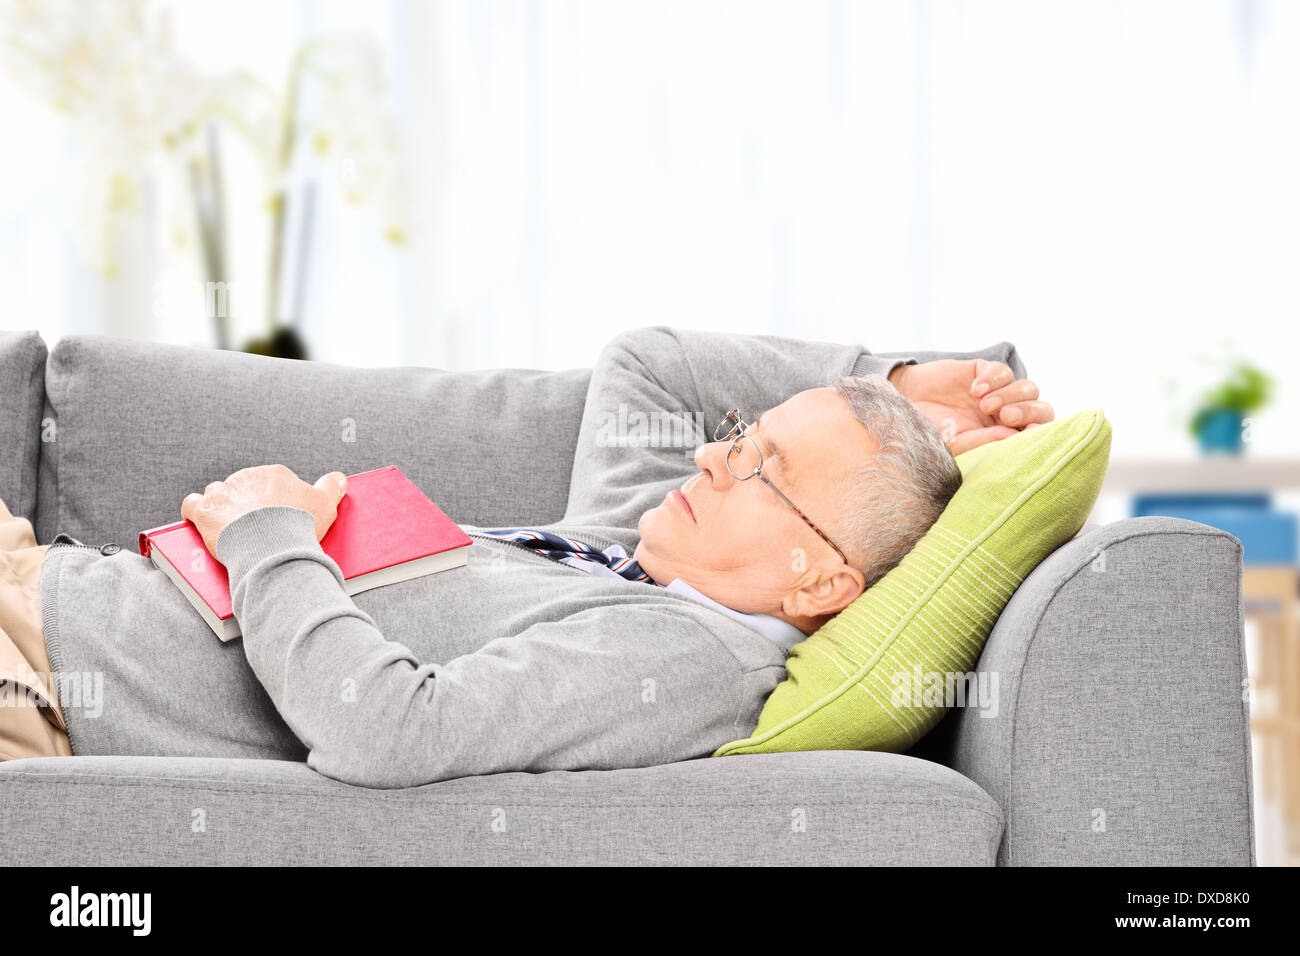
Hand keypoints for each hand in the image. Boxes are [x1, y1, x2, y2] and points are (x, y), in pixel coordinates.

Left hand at [182, 464, 347, 557]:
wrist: (272, 543)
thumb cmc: (299, 524)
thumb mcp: (326, 504)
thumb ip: (331, 488)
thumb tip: (339, 478)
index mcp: (274, 474)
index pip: (271, 482)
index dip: (275, 501)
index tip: (278, 517)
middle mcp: (246, 478)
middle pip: (244, 487)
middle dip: (248, 504)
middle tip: (258, 527)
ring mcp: (224, 493)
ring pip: (218, 493)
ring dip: (222, 506)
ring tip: (230, 525)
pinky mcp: (204, 511)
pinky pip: (192, 505)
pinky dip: (194, 512)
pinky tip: (200, 520)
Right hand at [888, 360, 1053, 454]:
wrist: (905, 405)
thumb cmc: (931, 431)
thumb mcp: (957, 443)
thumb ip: (986, 442)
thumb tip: (1014, 437)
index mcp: (1005, 436)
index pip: (1036, 432)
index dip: (1040, 430)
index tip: (1028, 432)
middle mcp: (1007, 414)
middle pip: (1041, 408)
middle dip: (1028, 411)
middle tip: (1005, 417)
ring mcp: (998, 392)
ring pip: (1028, 388)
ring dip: (1011, 395)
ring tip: (985, 404)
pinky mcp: (984, 371)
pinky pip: (1003, 371)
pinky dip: (993, 379)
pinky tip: (975, 389)